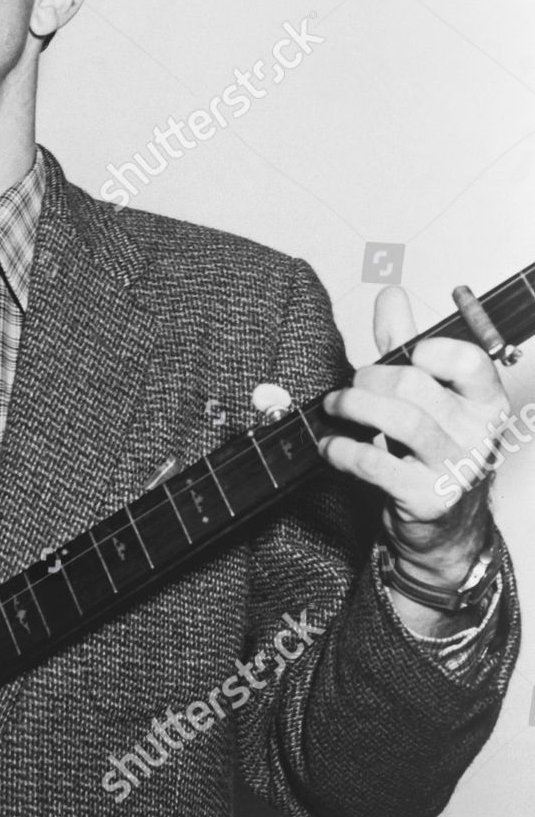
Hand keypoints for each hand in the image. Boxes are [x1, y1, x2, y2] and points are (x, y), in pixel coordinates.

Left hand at [319, 286, 507, 588]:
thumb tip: (391, 293)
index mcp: (486, 400)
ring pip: (400, 421)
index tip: (405, 356)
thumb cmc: (430, 449)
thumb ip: (405, 344)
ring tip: (334, 407)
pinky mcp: (428, 498)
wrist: (441, 523)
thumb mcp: (425, 393)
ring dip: (353, 407)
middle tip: (349, 386)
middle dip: (369, 379)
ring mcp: (457, 468)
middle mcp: (479, 432)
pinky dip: (343, 450)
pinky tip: (330, 445)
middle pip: (416, 387)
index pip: (468, 360)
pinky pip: (377, 464)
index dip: (429, 350)